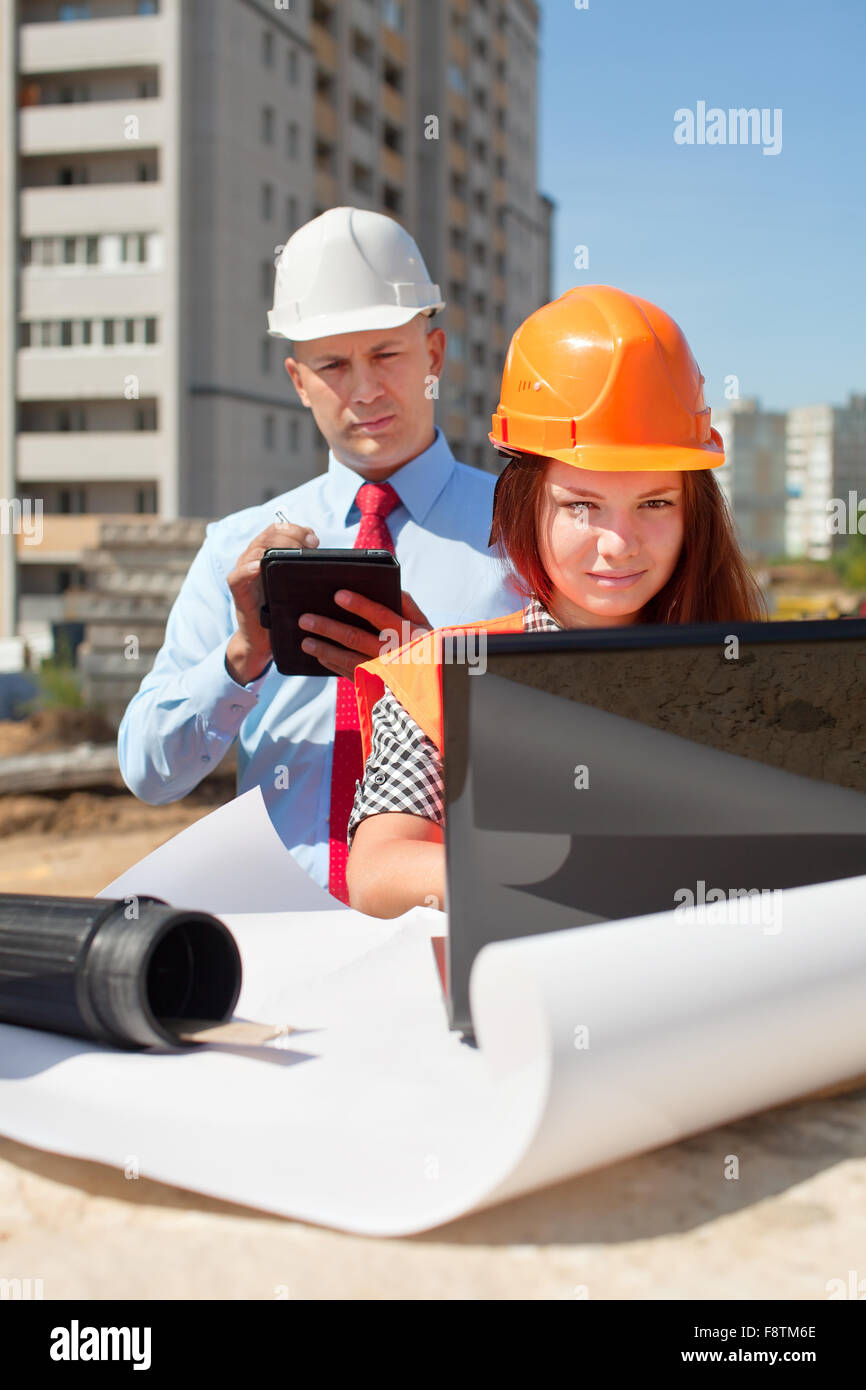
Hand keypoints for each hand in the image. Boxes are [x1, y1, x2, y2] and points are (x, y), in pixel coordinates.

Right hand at [225, 521, 318, 684]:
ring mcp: (244, 574)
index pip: (279, 529)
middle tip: (311, 545)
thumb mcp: (296, 584)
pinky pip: (237, 576)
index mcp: (267, 552)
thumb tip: (318, 547)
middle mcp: (253, 558)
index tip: (314, 540)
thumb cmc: (282, 609)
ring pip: (254, 550)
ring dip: (274, 547)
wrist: (264, 639)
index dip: (297, 529)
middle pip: (268, 535)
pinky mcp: (238, 591)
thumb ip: (303, 565)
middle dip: (291, 535)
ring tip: (292, 552)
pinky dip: (247, 569)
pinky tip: (258, 567)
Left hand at [298, 589, 430, 678]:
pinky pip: (350, 674)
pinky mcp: (376, 685)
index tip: (338, 595)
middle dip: (329, 628)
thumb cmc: (427, 647)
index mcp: (408, 634)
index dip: (360, 605)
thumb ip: (408, 605)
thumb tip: (391, 588)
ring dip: (324, 650)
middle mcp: (394, 653)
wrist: (433, 685)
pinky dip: (333, 665)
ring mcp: (383, 672)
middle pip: (356, 638)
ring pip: (349, 659)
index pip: (381, 616)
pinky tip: (319, 656)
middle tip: (305, 620)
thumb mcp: (425, 627)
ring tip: (305, 642)